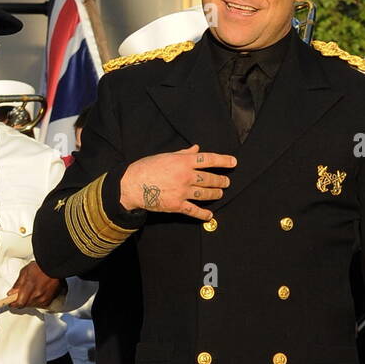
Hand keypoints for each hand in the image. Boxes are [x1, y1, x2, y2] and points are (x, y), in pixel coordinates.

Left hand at [10, 261, 63, 308]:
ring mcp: (44, 299)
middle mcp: (37, 296)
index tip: (11, 303)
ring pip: (32, 305)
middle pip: (25, 305)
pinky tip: (38, 292)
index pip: (19, 303)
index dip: (14, 304)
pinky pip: (40, 304)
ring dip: (29, 300)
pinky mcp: (49, 300)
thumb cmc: (41, 267)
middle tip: (22, 293)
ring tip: (32, 290)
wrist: (53, 267)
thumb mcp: (24, 272)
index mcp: (29, 288)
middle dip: (22, 300)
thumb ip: (18, 285)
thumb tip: (12, 293)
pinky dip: (37, 300)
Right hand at [119, 143, 236, 220]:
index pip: (208, 159)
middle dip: (221, 180)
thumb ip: (183, 153)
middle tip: (226, 182)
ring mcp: (182, 191)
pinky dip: (203, 214)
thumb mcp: (165, 156)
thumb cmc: (147, 167)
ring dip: (215, 194)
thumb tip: (196, 148)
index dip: (223, 160)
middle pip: (210, 179)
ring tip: (220, 193)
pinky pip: (194, 211)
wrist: (131, 185)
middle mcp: (186, 176)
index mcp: (183, 161)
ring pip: (205, 194)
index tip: (233, 162)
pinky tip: (210, 215)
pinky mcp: (177, 205)